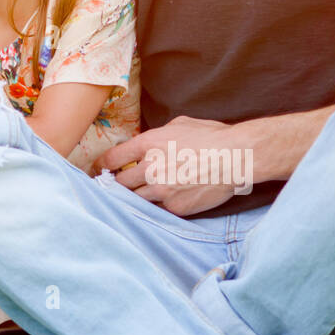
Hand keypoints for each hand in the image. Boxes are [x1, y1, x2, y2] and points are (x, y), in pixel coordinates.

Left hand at [92, 117, 250, 216]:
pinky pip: (156, 209)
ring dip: (134, 197)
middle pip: (118, 183)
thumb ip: (155, 136)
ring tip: (136, 195)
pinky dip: (155, 206)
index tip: (98, 171)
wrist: (236, 158)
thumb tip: (143, 143)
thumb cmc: (210, 137)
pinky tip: (160, 201)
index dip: (100, 167)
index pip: (110, 160)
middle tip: (114, 186)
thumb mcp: (178, 125)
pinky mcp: (175, 207)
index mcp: (147, 144)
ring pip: (134, 199)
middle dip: (115, 184)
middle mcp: (150, 168)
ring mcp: (162, 190)